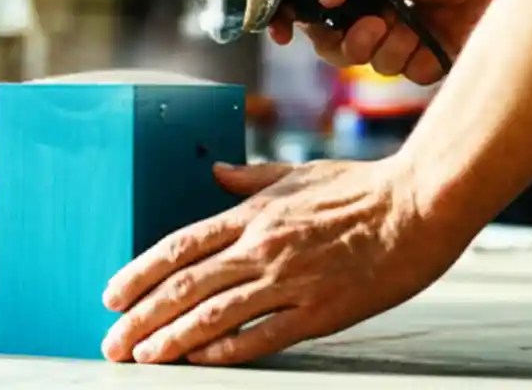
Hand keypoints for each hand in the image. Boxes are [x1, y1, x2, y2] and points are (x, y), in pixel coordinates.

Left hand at [100, 159, 470, 365]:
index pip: (179, 246)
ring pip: (215, 315)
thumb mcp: (297, 173)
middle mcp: (261, 248)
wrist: (419, 206)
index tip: (112, 294)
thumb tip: (213, 171)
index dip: (139, 273)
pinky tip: (199, 361)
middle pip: (185, 286)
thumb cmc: (361, 187)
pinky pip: (262, 336)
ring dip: (172, 339)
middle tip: (112, 341)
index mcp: (253, 215)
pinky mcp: (319, 312)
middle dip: (141, 316)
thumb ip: (249, 178)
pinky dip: (226, 351)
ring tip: (142, 357)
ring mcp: (289, 282)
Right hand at [270, 0, 531, 84]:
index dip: (288, 23)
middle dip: (349, 41)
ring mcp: (398, 42)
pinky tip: (438, 34)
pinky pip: (409, 75)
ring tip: (416, 20)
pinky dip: (422, 55)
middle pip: (332, 49)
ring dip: (392, 45)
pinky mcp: (427, 62)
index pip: (307, 13)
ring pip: (371, 65)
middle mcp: (369, 17)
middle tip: (376, 23)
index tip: (283, 32)